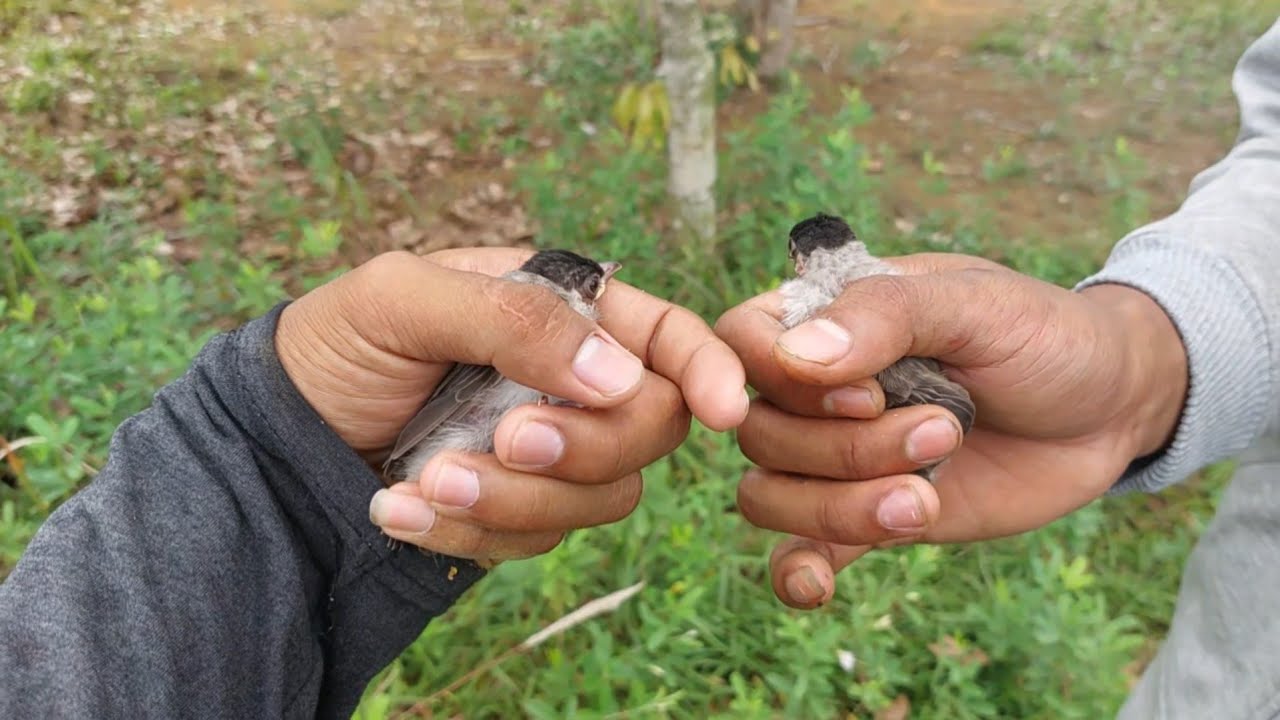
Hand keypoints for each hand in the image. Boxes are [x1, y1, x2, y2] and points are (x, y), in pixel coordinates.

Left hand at [276, 248, 747, 561]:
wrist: (282, 432)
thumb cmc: (340, 342)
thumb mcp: (403, 298)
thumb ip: (513, 318)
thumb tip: (616, 372)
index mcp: (562, 311)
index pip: (666, 334)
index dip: (708, 368)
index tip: (724, 411)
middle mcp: (574, 382)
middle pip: (652, 426)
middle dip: (584, 443)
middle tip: (504, 439)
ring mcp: (551, 453)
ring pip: (601, 496)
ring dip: (513, 498)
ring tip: (424, 480)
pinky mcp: (518, 513)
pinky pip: (534, 541)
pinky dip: (468, 533)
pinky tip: (400, 509)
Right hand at [715, 253, 1187, 607]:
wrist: (1108, 408)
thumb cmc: (1042, 335)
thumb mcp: (975, 304)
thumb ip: (887, 315)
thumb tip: (795, 354)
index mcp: (827, 317)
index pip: (740, 342)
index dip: (779, 379)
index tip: (866, 393)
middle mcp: (816, 389)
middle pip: (760, 434)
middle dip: (846, 448)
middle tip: (944, 428)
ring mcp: (837, 456)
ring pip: (771, 496)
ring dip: (840, 506)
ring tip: (924, 495)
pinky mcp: (867, 516)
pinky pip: (804, 550)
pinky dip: (798, 572)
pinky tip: (817, 590)